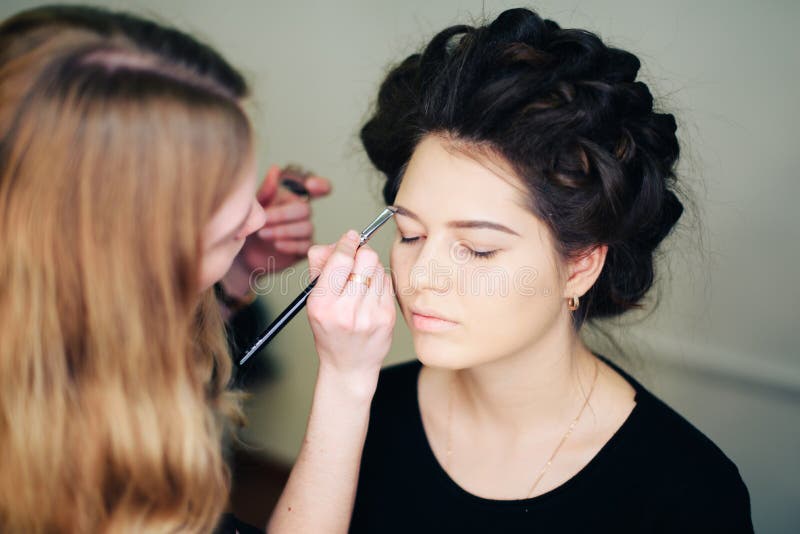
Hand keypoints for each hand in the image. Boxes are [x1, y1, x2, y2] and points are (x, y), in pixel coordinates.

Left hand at [221, 165, 331, 298]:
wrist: (244, 253)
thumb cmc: (251, 224)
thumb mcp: (255, 206)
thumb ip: (267, 190)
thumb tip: (275, 169)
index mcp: (293, 198)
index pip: (319, 189)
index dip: (321, 185)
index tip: (310, 185)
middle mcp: (302, 214)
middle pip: (305, 209)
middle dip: (283, 214)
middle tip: (263, 219)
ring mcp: (304, 232)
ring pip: (306, 227)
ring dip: (284, 230)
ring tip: (263, 234)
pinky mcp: (303, 250)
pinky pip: (305, 246)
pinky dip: (290, 245)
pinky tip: (277, 245)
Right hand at [306, 231, 395, 396]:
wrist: (348, 367)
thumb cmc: (330, 331)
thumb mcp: (314, 301)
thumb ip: (320, 267)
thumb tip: (336, 243)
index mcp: (321, 305)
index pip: (340, 259)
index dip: (347, 243)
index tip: (350, 238)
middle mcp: (345, 311)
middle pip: (366, 257)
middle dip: (361, 253)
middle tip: (357, 259)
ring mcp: (369, 315)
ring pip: (379, 268)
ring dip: (371, 268)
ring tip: (362, 282)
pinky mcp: (387, 318)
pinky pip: (388, 283)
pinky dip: (380, 282)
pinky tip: (371, 294)